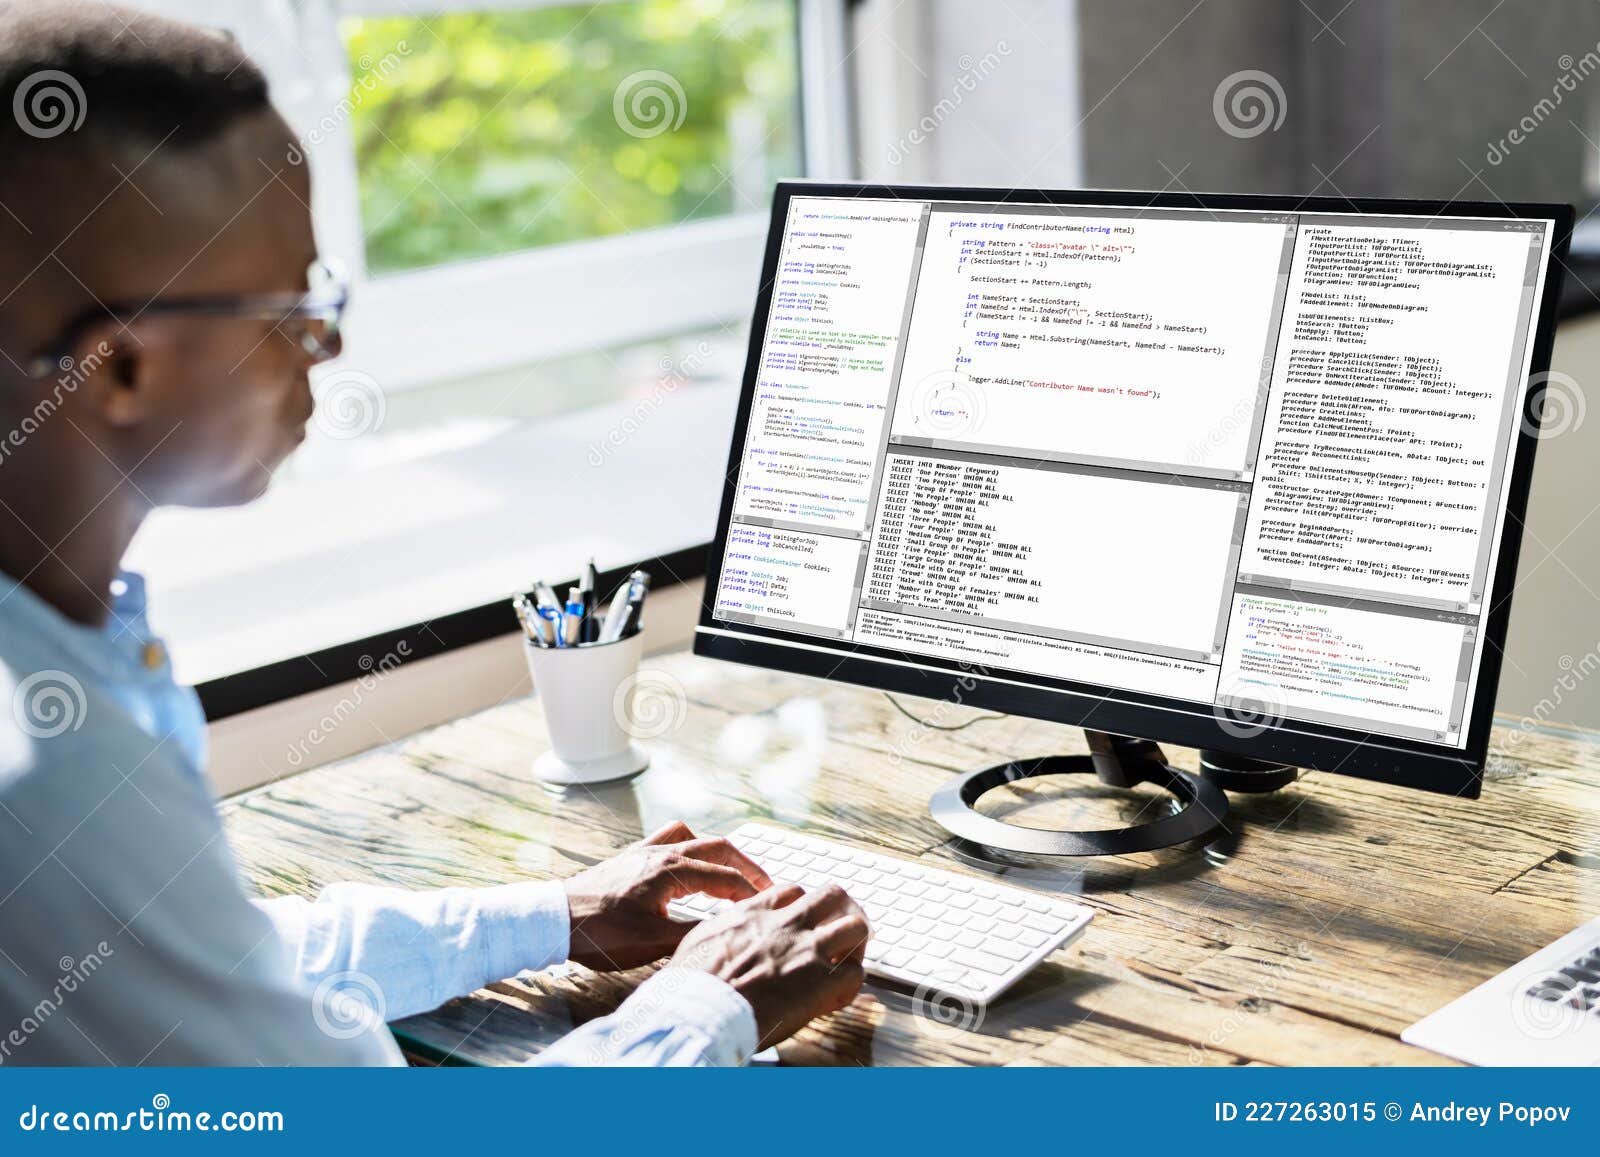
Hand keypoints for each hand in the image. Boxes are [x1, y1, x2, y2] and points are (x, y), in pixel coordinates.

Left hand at [564, 821, 772, 970]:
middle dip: (747, 866)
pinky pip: (670, 837)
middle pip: (719, 849)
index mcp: (672, 872)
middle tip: (766, 884)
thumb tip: (729, 929)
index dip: (752, 893)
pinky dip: (690, 845)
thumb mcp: (653, 942)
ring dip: (721, 852)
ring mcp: (646, 851)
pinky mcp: (632, 856)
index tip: (770, 905)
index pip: (726, 879)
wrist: (557, 920)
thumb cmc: (601, 934)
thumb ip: (695, 933)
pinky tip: (690, 861)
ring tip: (735, 870)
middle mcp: (662, 853)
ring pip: (696, 837)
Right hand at [669, 883, 868, 1047]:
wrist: (702, 1009)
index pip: (792, 891)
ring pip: (856, 927)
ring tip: (847, 960)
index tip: (801, 922)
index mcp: (754, 913)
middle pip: (833, 895)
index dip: (802, 905)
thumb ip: (721, 931)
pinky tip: (836, 998)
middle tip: (838, 930)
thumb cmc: (692, 983)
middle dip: (841, 911)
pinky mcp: (820, 983)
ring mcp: (807, 950)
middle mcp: (786, 924)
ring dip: (855, 944)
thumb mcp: (699, 940)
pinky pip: (856, 975)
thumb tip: (723, 936)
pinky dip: (850, 987)